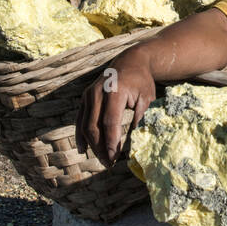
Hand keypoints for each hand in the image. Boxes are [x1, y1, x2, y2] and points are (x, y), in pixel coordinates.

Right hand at [75, 49, 156, 164]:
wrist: (130, 62)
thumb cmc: (141, 82)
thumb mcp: (146, 98)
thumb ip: (139, 117)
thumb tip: (133, 140)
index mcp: (114, 91)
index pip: (110, 122)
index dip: (110, 142)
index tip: (113, 157)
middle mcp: (98, 92)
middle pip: (94, 126)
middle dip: (100, 147)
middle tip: (109, 163)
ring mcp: (89, 94)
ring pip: (85, 125)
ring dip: (92, 145)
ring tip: (102, 160)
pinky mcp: (85, 97)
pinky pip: (80, 119)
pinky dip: (80, 136)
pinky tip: (83, 150)